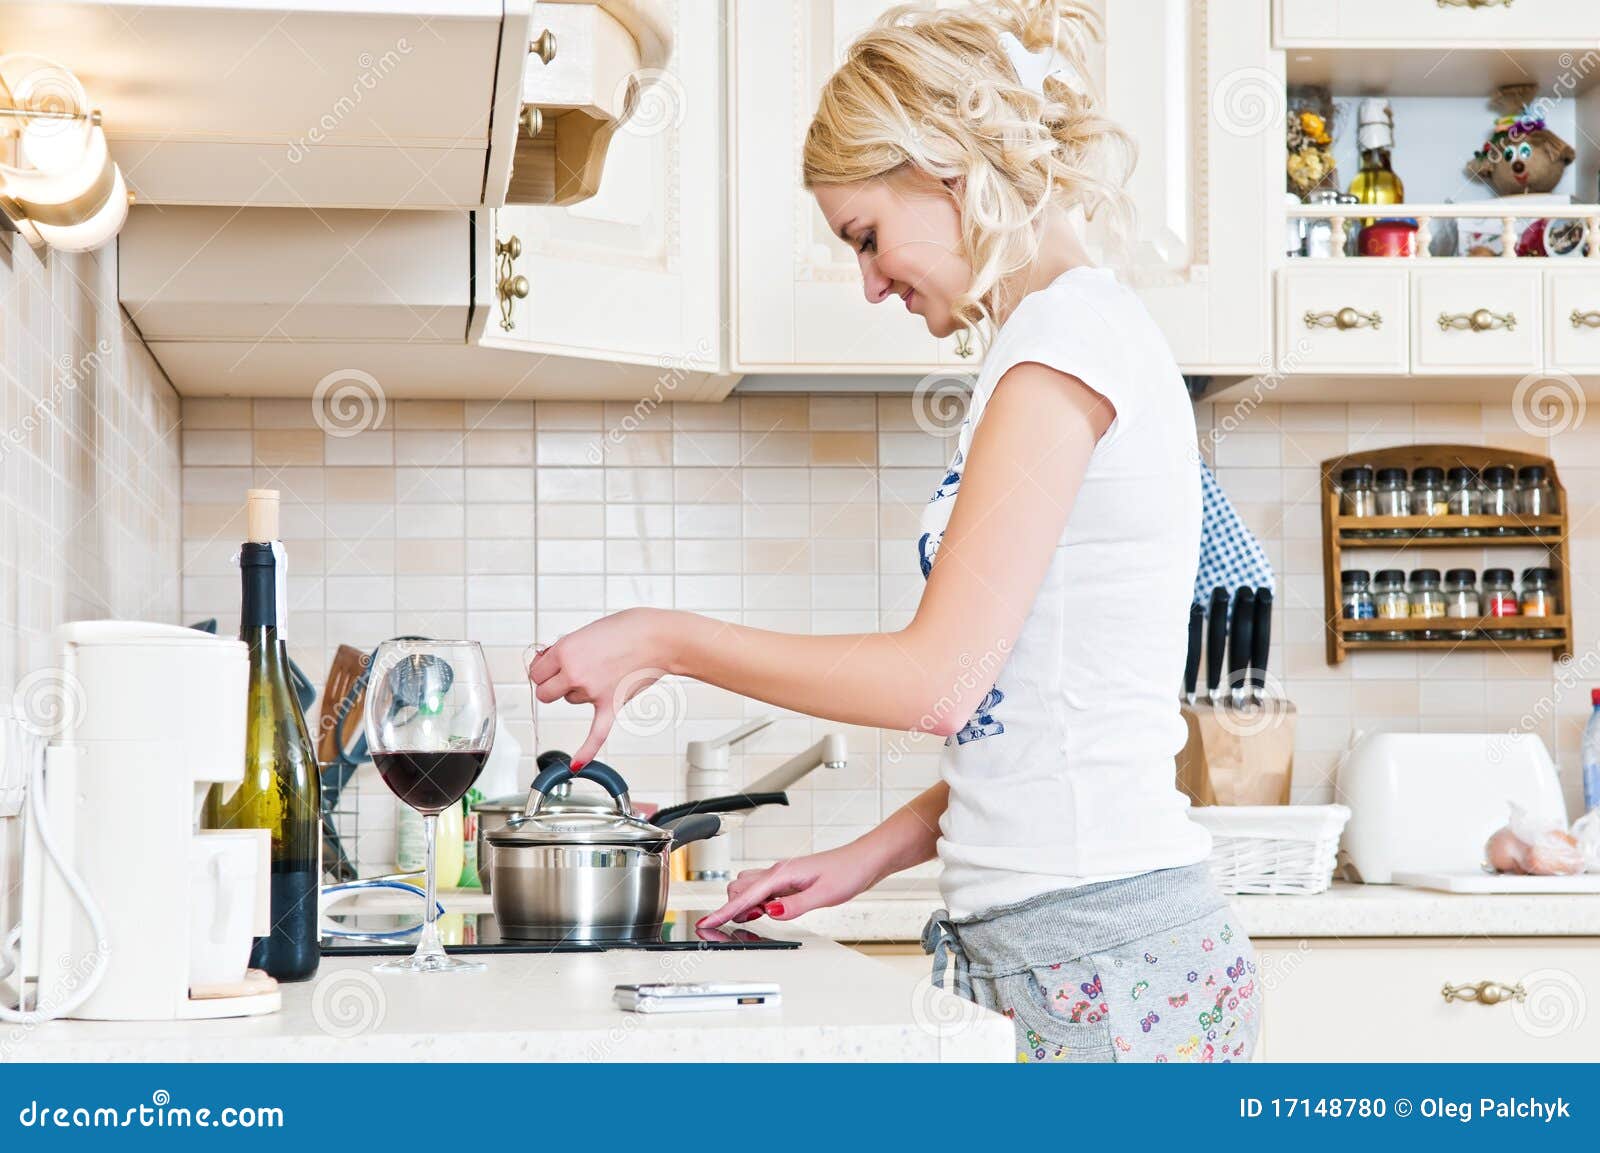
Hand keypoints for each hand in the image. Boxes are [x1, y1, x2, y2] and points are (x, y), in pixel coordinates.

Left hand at [528, 608, 672, 767]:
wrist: (659, 639)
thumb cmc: (627, 629)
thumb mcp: (586, 632)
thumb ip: (566, 650)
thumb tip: (550, 662)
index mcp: (565, 652)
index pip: (536, 672)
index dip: (544, 668)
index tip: (552, 665)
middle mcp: (575, 673)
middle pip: (545, 693)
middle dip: (552, 685)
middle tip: (566, 675)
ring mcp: (592, 692)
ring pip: (570, 701)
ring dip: (578, 691)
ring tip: (601, 673)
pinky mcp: (611, 706)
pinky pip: (595, 735)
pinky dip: (586, 751)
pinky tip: (577, 764)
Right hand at [696, 843, 880, 929]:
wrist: (865, 859)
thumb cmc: (849, 871)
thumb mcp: (825, 894)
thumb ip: (796, 905)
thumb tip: (771, 912)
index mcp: (783, 874)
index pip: (746, 895)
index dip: (724, 911)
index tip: (706, 922)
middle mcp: (779, 872)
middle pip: (740, 887)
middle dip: (732, 906)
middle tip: (731, 925)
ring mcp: (784, 875)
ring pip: (749, 886)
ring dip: (744, 903)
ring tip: (749, 920)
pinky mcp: (791, 881)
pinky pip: (764, 890)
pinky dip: (757, 902)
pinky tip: (765, 911)